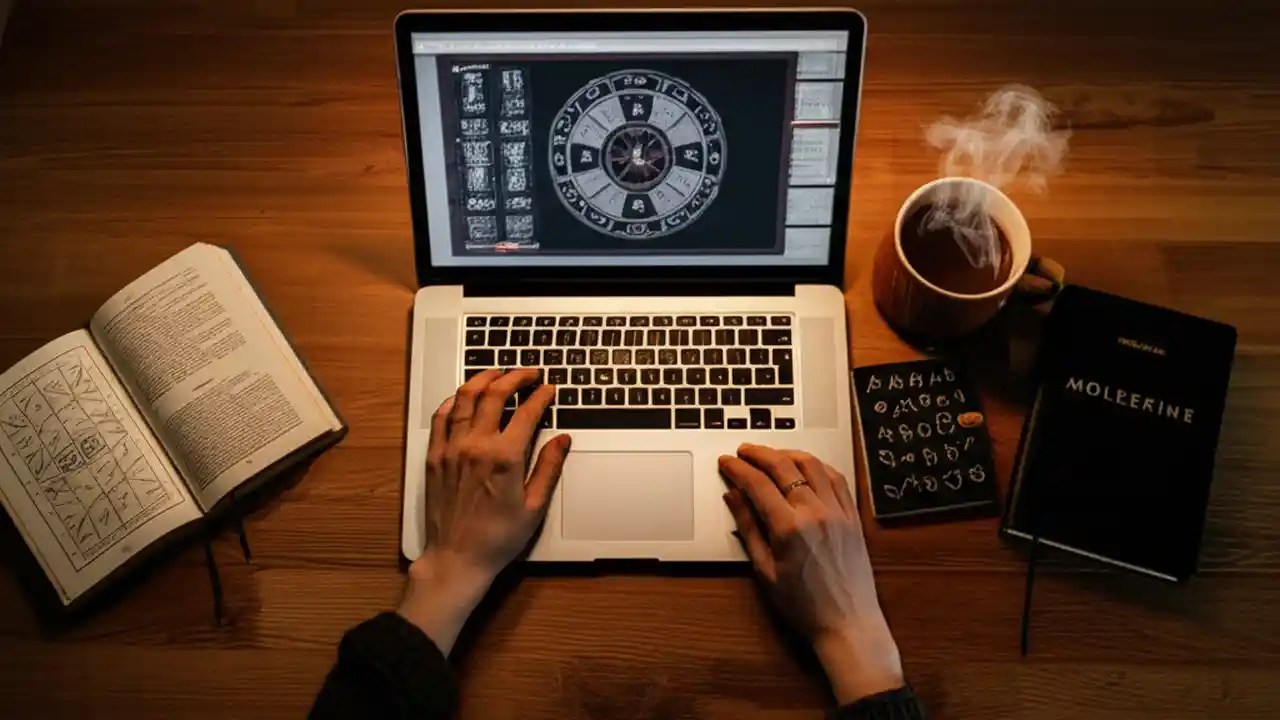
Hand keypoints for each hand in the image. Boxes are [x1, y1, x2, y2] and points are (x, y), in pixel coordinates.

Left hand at [397, 369, 570, 653]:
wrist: (457, 558)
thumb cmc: (498, 538)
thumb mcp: (534, 506)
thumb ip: (548, 467)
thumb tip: (562, 439)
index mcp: (504, 458)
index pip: (527, 412)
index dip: (540, 395)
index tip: (549, 389)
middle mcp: (476, 446)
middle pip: (495, 394)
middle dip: (514, 377)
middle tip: (528, 373)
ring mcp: (451, 449)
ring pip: (465, 398)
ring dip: (483, 379)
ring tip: (497, 373)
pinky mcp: (435, 457)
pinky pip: (441, 417)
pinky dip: (454, 400)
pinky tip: (463, 396)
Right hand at [719, 444, 902, 704]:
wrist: (847, 623)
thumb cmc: (803, 605)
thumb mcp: (765, 570)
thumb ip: (748, 528)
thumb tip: (733, 496)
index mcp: (789, 527)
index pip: (758, 484)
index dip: (738, 468)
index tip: (726, 462)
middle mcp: (816, 512)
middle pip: (784, 466)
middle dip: (759, 454)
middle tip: (743, 451)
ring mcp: (838, 511)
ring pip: (812, 465)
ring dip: (788, 453)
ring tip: (772, 454)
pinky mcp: (853, 516)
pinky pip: (837, 478)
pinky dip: (818, 465)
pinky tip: (805, 466)